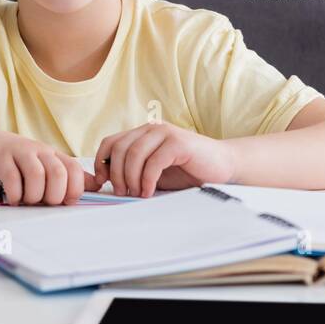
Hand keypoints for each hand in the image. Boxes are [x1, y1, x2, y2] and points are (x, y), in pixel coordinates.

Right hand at [0, 128, 89, 205]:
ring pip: (37, 176)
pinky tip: (12, 198)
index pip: (74, 169)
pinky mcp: (1, 159)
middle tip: (44, 202)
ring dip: (34, 196)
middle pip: (58, 173)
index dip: (74, 189)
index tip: (65, 201)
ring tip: (27, 200)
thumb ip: (68, 175)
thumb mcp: (44, 164)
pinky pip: (13, 178)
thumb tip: (96, 186)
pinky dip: (15, 194)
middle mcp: (39, 151)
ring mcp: (20, 153)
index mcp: (53, 155)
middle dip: (54, 195)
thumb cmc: (17, 161)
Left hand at [88, 121, 235, 197]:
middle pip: (119, 149)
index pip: (110, 142)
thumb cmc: (187, 171)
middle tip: (123, 193)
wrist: (222, 166)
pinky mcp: (178, 143)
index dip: (101, 162)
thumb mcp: (154, 171)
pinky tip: (149, 192)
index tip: (102, 183)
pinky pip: (153, 161)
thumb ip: (135, 170)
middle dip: (117, 175)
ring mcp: (165, 133)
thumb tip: (109, 182)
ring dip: (131, 179)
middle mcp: (151, 129)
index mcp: (142, 133)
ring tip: (137, 194)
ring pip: (134, 154)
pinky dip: (147, 180)